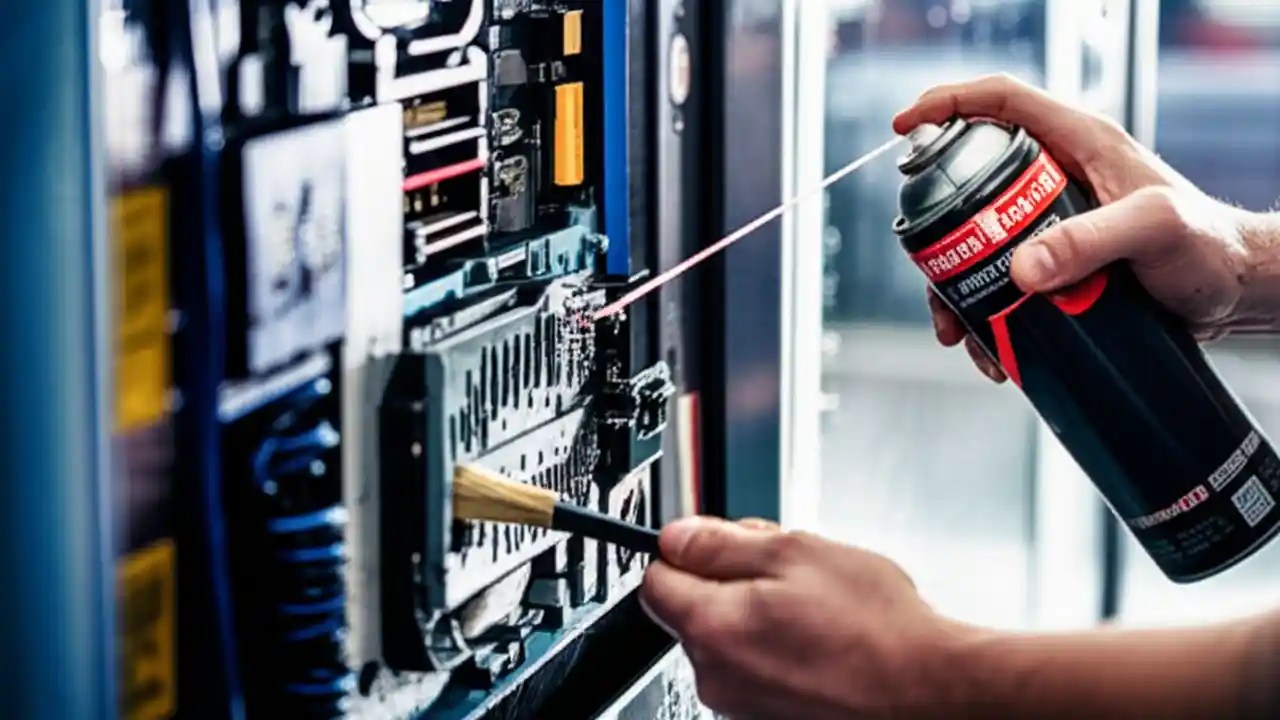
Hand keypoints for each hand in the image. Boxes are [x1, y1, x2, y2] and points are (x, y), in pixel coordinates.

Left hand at [639, 517, 972, 718]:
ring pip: (729, 638)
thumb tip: (677, 537)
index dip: (686, 551)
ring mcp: (740, 706)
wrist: (931, 693)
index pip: (655, 579)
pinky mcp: (767, 719)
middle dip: (730, 581)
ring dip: (760, 615)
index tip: (716, 542)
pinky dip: (779, 651)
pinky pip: (756, 670)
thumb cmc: (877, 630)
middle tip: (788, 570)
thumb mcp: (796, 552)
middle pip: (694, 608)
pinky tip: (823, 640)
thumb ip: (722, 542)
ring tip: (818, 609)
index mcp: (711, 628)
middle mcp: (715, 677)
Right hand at [894, 74, 1274, 381]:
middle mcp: (1059, 177)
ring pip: (979, 243)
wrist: (1234, 293)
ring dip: (957, 290)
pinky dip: (985, 316)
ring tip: (960, 336)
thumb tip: (1020, 268)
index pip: (1002, 103)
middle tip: (927, 270)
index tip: (904, 126)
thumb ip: (1090, 241)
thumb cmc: (1211, 247)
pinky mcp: (1057, 262)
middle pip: (973, 182)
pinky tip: (992, 350)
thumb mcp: (1153, 232)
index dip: (947, 104)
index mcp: (1079, 144)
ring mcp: (1054, 221)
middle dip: (938, 231)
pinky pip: (1003, 281)